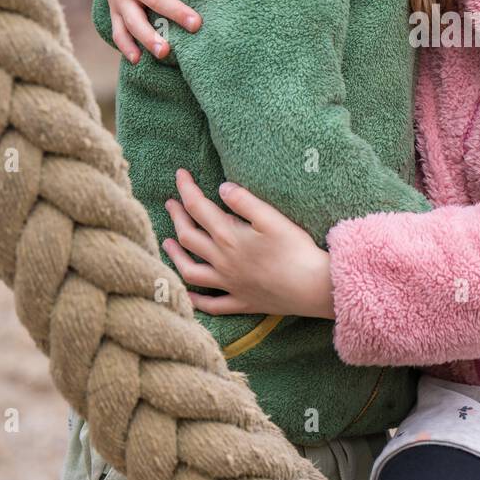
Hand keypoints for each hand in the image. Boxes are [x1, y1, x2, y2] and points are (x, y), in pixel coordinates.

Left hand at [161, 169, 334, 319]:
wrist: (312, 287)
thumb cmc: (296, 250)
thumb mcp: (272, 218)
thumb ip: (244, 201)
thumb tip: (220, 188)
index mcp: (229, 237)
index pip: (198, 208)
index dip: (186, 189)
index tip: (179, 174)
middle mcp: (222, 261)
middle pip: (188, 236)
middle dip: (177, 217)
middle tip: (171, 203)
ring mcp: (229, 284)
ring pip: (191, 271)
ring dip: (176, 256)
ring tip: (167, 243)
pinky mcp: (241, 301)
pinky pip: (211, 304)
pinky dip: (196, 300)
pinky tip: (187, 294)